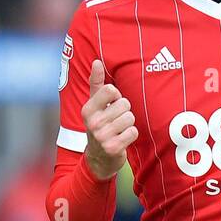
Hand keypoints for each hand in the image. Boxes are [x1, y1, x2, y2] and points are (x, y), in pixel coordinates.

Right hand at [81, 59, 137, 179]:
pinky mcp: (113, 148)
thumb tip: (97, 61)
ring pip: (130, 118)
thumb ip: (96, 83)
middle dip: (124, 112)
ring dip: (128, 124)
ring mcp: (102, 136)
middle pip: (124, 104)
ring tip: (119, 130)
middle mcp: (93, 122)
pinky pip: (133, 132)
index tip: (111, 105)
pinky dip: (131, 135)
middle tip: (116, 121)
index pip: (110, 89)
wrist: (98, 158)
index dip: (116, 96)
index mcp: (88, 109)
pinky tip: (122, 139)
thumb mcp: (94, 105)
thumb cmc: (100, 125)